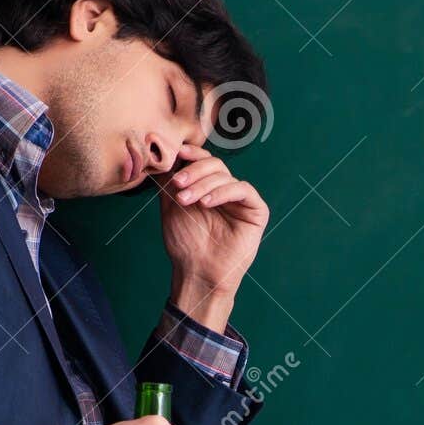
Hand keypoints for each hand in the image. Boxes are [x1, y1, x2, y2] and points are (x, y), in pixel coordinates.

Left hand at [157, 143, 268, 327]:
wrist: (197, 273)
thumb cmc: (185, 244)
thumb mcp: (171, 205)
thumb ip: (171, 180)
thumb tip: (167, 152)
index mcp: (208, 188)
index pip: (204, 162)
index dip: (193, 155)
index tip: (178, 154)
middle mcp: (226, 191)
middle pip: (215, 165)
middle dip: (194, 172)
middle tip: (178, 185)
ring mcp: (241, 201)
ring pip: (226, 176)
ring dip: (203, 184)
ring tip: (186, 200)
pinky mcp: (256, 211)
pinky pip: (243, 190)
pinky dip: (223, 192)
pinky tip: (206, 203)